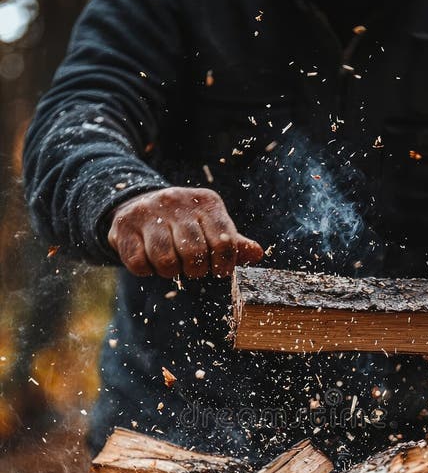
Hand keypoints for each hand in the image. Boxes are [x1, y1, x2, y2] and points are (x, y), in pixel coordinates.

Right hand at [107, 187, 263, 277]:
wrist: (139, 206)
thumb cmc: (185, 224)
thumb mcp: (212, 227)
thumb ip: (232, 242)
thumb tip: (257, 253)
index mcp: (206, 202)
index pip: (224, 242)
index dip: (223, 265)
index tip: (218, 270)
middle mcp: (176, 200)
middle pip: (194, 254)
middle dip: (195, 270)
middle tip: (191, 268)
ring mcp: (148, 210)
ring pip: (165, 260)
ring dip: (169, 271)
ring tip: (171, 264)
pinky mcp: (124, 224)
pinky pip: (138, 263)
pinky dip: (146, 271)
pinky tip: (149, 262)